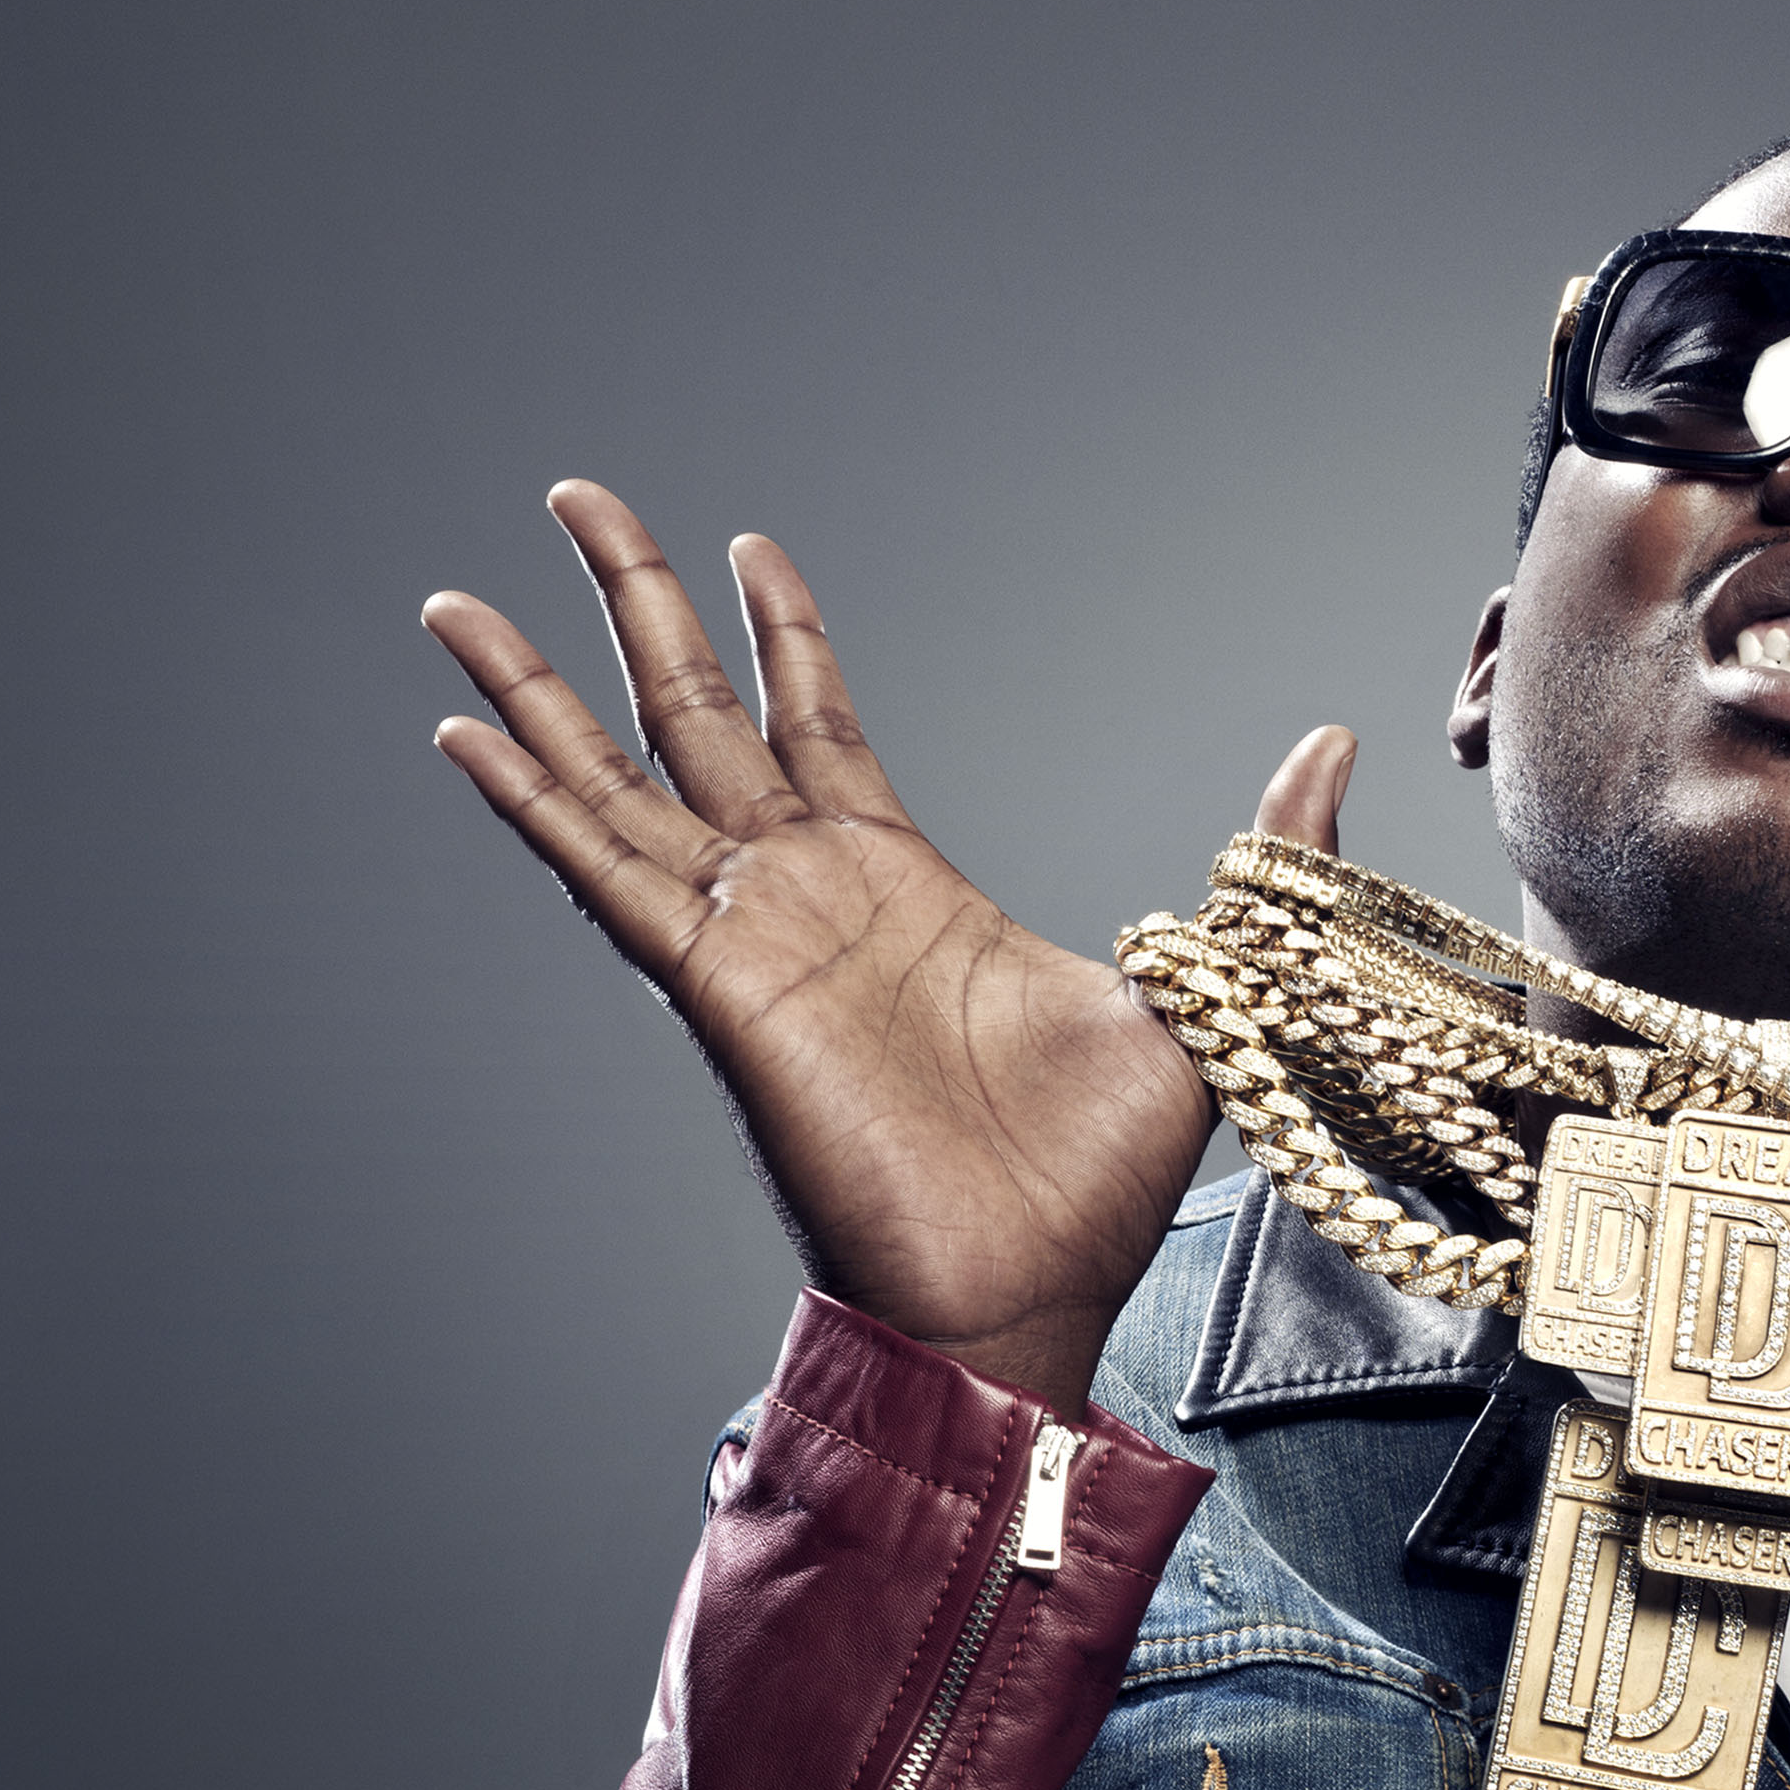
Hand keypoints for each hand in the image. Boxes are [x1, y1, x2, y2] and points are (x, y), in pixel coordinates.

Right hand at [427, 481, 1352, 1414]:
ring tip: (456, 596)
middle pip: (697, 713)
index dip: (785, 634)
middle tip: (577, 498)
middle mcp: (809, 895)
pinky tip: (460, 728)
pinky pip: (604, 873)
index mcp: (904, 885)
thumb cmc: (1098, 1179)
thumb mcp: (1209, 981)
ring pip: (621, 776)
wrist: (1032, 1291)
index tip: (754, 543)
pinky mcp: (720, 983)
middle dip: (639, 605)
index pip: (821, 723)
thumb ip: (1257, 859)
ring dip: (540, 685)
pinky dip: (530, 801)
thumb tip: (1333, 748)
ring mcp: (753, 935)